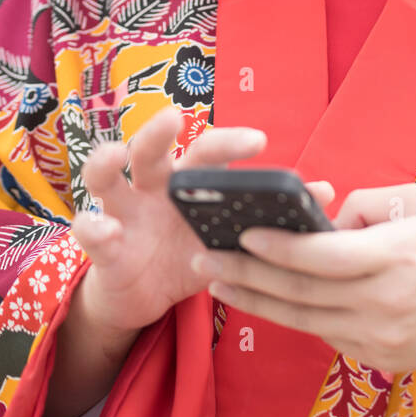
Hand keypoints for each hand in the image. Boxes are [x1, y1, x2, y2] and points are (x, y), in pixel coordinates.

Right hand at [67, 108, 332, 335]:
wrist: (146, 299)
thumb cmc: (191, 255)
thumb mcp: (230, 237)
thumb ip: (268, 215)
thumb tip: (325, 192)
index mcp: (189, 182)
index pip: (208, 152)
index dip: (231, 143)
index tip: (260, 141)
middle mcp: (153, 187)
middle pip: (151, 148)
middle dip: (158, 129)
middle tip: (173, 117)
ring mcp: (123, 211)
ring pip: (105, 175)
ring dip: (108, 160)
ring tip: (118, 155)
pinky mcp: (101, 245)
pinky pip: (90, 230)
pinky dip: (95, 226)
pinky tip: (106, 229)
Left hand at [189, 182, 415, 375]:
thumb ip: (368, 203)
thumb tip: (323, 217)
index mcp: (396, 257)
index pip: (323, 256)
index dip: (278, 247)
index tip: (242, 232)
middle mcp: (383, 302)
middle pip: (300, 292)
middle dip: (246, 274)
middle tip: (204, 258)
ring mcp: (379, 337)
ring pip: (303, 319)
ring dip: (256, 300)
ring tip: (219, 279)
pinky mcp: (377, 360)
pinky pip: (325, 333)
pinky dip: (294, 315)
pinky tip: (265, 298)